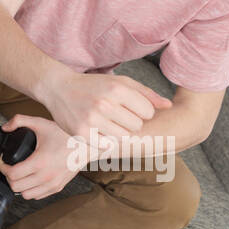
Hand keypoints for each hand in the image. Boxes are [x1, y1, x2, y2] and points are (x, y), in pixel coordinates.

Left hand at [0, 115, 82, 199]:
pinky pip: (38, 196)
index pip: (13, 174)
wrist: (86, 145)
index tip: (3, 162)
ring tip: (19, 174)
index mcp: (40, 162)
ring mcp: (52, 184)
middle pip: (16, 187)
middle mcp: (46, 176)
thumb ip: (20, 120)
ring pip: (26, 195)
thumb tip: (5, 127)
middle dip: (8, 176)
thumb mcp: (41, 123)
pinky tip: (30, 180)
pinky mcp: (58, 187)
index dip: (2, 168)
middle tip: (9, 167)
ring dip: (19, 185)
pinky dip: (30, 190)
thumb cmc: (65, 135)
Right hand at [44, 69, 171, 141]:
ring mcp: (91, 120)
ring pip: (123, 137)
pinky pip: (106, 145)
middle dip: (130, 122)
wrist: (58, 88)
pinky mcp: (81, 133)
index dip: (142, 111)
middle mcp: (104, 104)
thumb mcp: (120, 82)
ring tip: (107, 122)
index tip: (130, 107)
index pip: (148, 112)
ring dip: (118, 132)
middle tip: (117, 115)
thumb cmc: (94, 85)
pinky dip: (105, 140)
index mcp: (116, 89)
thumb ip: (146, 94)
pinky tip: (97, 129)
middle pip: (136, 126)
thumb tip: (169, 106)